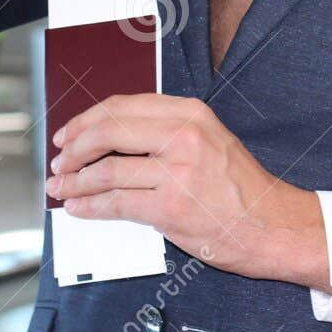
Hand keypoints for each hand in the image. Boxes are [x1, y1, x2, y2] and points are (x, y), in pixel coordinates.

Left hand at [48, 93, 329, 289]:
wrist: (272, 225)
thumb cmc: (240, 187)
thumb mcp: (209, 139)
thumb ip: (166, 130)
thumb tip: (110, 137)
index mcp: (190, 113)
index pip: (123, 106)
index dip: (87, 120)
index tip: (69, 133)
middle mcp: (183, 135)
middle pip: (107, 131)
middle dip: (74, 148)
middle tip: (59, 160)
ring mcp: (176, 172)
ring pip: (106, 170)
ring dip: (74, 180)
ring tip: (61, 187)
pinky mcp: (170, 207)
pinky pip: (116, 203)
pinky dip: (89, 205)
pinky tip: (78, 206)